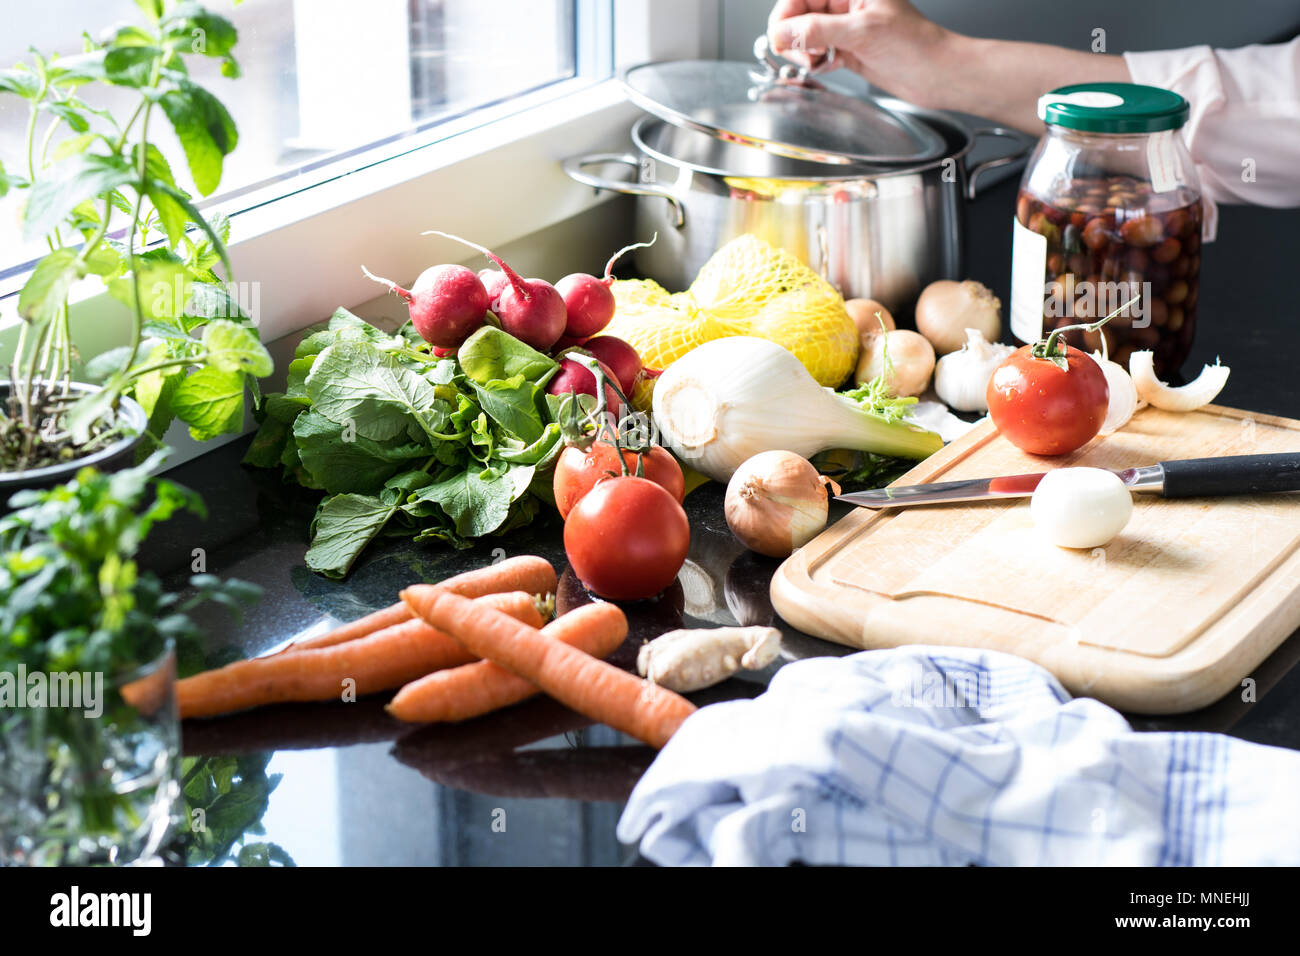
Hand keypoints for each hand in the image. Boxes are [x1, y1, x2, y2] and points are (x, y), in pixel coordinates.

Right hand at [767, 0, 951, 106]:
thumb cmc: (917, 45)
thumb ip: (817, 30)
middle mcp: (847, 4)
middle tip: (803, 55)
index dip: (785, 16)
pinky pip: (817, 52)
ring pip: (805, 36)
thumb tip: (781, 32)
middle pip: (798, 15)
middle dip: (795, 37)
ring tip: (819, 61)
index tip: (780, 38)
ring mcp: (846, 27)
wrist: (938, 75)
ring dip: (804, 52)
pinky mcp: (848, 49)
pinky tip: (829, 66)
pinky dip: (816, 62)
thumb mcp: (862, 32)